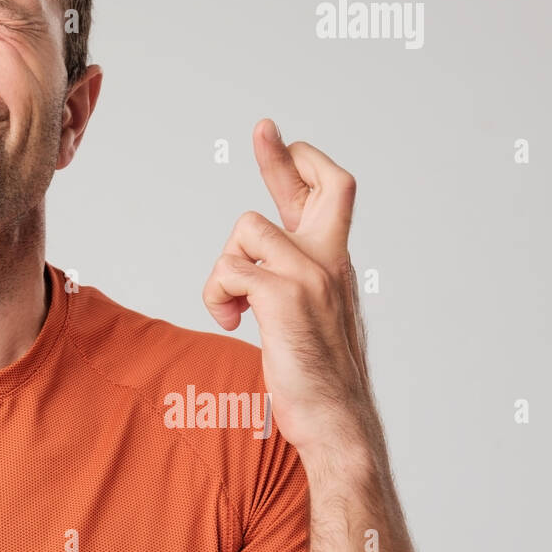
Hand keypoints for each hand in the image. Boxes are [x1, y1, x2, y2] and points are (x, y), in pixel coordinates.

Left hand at [202, 118, 371, 457]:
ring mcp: (311, 276)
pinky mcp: (285, 297)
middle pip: (320, 186)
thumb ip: (291, 283)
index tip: (277, 138)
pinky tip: (232, 323)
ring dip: (224, 270)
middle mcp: (330, 262)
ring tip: (232, 309)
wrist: (334, 422)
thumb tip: (258, 269)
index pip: (331, 194)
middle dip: (282, 156)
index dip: (302, 164)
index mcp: (334, 264)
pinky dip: (217, 296)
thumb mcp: (310, 318)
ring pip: (245, 230)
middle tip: (262, 128)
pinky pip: (229, 269)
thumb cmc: (317, 376)